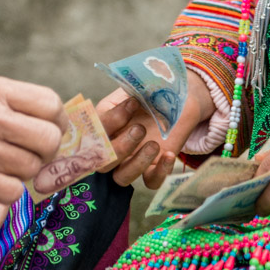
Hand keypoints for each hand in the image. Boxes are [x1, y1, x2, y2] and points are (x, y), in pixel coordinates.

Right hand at [0, 76, 63, 203]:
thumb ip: (7, 104)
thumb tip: (48, 122)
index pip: (50, 103)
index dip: (58, 122)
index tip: (53, 131)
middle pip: (49, 139)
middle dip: (47, 152)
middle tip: (32, 155)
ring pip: (32, 168)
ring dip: (23, 172)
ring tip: (3, 167)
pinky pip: (14, 191)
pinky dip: (7, 191)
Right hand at [97, 69, 215, 188]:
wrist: (175, 100)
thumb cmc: (150, 93)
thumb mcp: (138, 87)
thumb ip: (128, 90)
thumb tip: (129, 97)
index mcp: (102, 124)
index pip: (94, 132)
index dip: (110, 121)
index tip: (132, 103)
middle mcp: (112, 146)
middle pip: (102, 163)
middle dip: (120, 148)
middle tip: (140, 129)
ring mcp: (131, 160)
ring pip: (121, 178)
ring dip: (136, 163)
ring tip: (154, 145)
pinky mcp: (152, 169)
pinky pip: (151, 182)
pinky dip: (160, 172)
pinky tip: (169, 154)